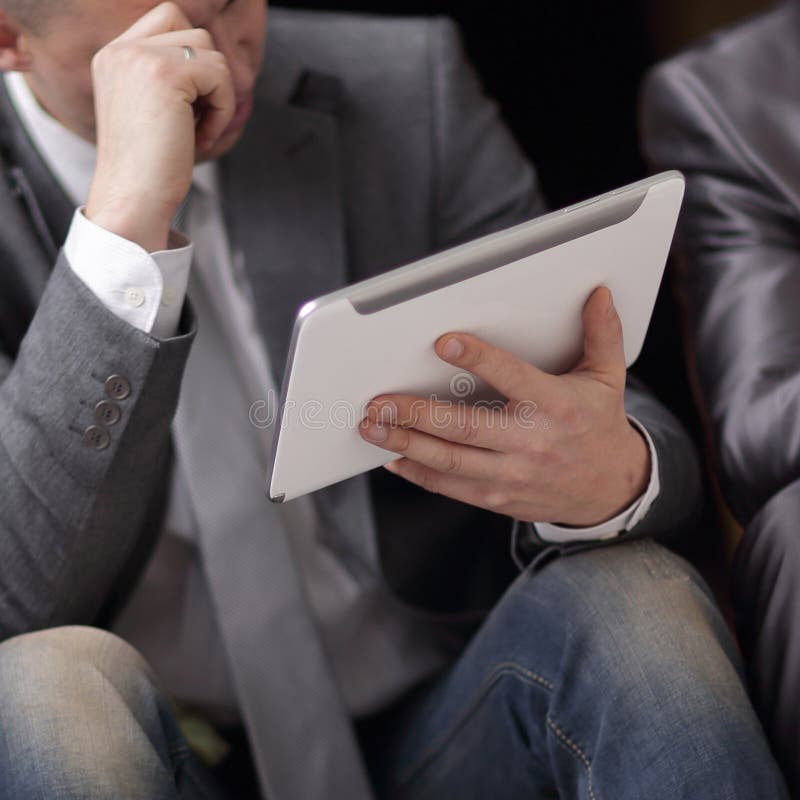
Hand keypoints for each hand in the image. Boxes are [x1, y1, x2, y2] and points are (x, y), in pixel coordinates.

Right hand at [85, 2, 234, 250]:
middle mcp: (121, 49)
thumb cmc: (150, 170)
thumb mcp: (157, 113)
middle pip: (195, 32)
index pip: (170, 20)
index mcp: (114, 56)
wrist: (132, 200)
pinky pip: (220, 76)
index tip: (191, 106)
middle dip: (209, 77)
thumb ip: (177, 81)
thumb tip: (222, 69)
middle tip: (196, 120)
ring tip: (198, 131)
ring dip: (218, 95)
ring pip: (211, 51)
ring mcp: (139, 57)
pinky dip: (223, 110)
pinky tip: (202, 138)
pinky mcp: (163, 74)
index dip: (195, 60)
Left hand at [359, 286, 649, 526]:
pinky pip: (450, 487)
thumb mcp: (607, 378)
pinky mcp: (498, 497)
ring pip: (449, 460)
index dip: (477, 359)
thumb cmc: (599, 425)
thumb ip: (601, 335)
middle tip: (379, 400)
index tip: (442, 342)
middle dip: (416, 413)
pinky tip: (392, 457)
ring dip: (405, 443)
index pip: (511, 377)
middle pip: (464, 427)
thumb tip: (600, 294)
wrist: (610, 489)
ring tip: (371, 426)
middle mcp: (530, 442)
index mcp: (555, 405)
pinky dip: (417, 473)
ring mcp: (511, 474)